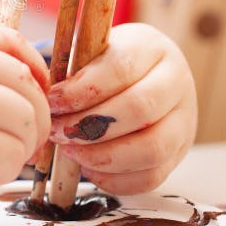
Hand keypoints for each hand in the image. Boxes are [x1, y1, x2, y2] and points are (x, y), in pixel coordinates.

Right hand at [0, 22, 49, 217]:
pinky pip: (9, 153)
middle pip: (25, 82)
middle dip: (36, 117)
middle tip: (25, 141)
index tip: (37, 93)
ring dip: (19, 149)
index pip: (8, 40)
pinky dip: (1, 171)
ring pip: (25, 119)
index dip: (34, 68)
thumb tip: (19, 80)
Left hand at [48, 23, 196, 194]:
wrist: (148, 75)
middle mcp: (176, 82)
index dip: (81, 90)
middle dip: (89, 125)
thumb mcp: (93, 50)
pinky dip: (115, 178)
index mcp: (152, 48)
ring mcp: (184, 121)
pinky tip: (88, 167)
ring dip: (102, 155)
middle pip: (139, 109)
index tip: (51, 102)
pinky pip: (152, 176)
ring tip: (69, 150)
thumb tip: (40, 94)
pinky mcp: (179, 154)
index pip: (120, 68)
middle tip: (56, 131)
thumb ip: (72, 66)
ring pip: (151, 148)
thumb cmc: (107, 64)